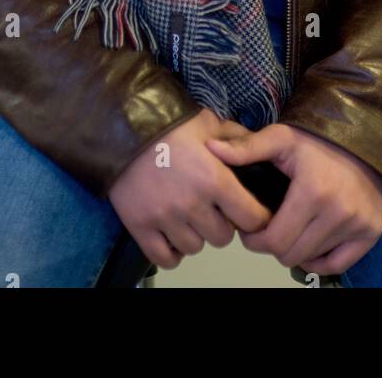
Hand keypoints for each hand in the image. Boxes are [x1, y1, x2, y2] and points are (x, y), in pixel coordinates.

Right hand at [107, 107, 273, 269]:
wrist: (122, 126)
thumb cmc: (168, 122)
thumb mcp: (207, 122)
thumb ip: (236, 137)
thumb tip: (260, 147)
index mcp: (214, 178)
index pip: (251, 218)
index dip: (254, 215)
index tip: (248, 210)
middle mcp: (192, 204)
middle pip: (223, 238)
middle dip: (221, 223)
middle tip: (212, 207)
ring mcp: (165, 218)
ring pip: (195, 248)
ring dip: (195, 235)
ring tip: (188, 215)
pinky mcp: (140, 227)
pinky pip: (166, 258)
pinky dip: (172, 251)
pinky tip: (172, 233)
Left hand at [205, 123, 381, 274]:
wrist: (365, 141)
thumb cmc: (319, 142)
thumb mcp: (282, 138)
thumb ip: (247, 148)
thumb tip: (211, 149)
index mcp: (312, 191)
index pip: (274, 239)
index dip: (254, 238)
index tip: (250, 228)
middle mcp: (337, 213)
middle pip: (289, 253)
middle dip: (271, 244)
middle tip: (267, 229)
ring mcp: (357, 226)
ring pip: (310, 259)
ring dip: (294, 249)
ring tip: (287, 229)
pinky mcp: (370, 234)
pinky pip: (337, 265)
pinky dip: (319, 260)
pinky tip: (309, 243)